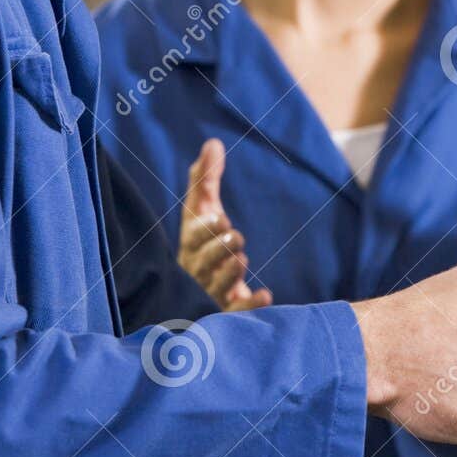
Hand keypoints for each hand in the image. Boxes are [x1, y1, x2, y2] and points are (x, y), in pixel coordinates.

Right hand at [179, 138, 272, 312]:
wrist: (202, 290)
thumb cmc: (203, 244)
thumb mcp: (202, 212)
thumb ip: (205, 180)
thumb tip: (213, 144)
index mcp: (191, 248)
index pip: (192, 240)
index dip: (204, 231)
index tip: (219, 218)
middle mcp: (197, 273)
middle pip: (203, 263)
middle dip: (217, 249)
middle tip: (235, 237)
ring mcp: (211, 296)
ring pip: (215, 288)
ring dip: (228, 273)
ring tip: (241, 258)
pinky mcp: (227, 313)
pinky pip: (236, 313)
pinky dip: (249, 305)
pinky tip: (265, 295)